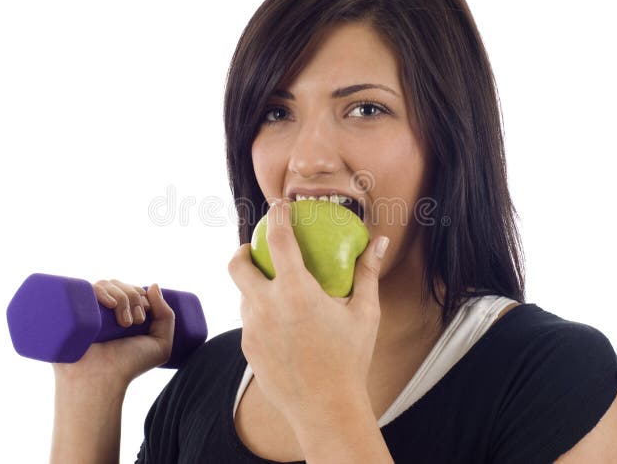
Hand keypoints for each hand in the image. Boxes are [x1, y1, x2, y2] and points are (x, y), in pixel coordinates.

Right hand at [52, 279, 174, 388]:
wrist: (101, 379)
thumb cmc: (129, 364)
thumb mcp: (160, 343)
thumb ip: (166, 315)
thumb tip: (152, 285)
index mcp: (123, 314)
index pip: (134, 289)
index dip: (143, 298)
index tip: (143, 319)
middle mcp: (105, 310)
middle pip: (122, 284)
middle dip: (134, 298)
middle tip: (135, 322)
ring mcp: (90, 308)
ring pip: (108, 283)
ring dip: (123, 298)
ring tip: (124, 323)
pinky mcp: (74, 309)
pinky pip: (89, 287)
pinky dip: (103, 291)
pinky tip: (110, 305)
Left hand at [228, 199, 388, 428]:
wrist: (326, 409)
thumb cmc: (350, 359)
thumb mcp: (364, 314)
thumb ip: (367, 273)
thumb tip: (379, 242)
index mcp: (296, 292)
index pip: (278, 240)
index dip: (276, 217)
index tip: (277, 206)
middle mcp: (266, 307)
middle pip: (237, 264)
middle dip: (241, 251)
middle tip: (253, 249)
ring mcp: (252, 329)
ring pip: (243, 296)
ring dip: (254, 288)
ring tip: (275, 292)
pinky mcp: (247, 348)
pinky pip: (248, 322)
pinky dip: (260, 315)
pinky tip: (280, 326)